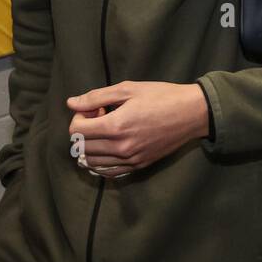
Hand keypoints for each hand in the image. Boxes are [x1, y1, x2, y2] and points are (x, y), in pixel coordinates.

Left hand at [67, 81, 209, 177]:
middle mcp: (120, 148)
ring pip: (92, 162)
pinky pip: (109, 172)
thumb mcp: (127, 89)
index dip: (79, 116)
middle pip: (82, 147)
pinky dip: (100, 162)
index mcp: (115, 126)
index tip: (93, 108)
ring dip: (91, 146)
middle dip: (84, 130)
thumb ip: (96, 97)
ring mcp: (130, 160)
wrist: (191, 113)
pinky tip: (108, 146)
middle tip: (99, 116)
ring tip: (105, 131)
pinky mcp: (139, 166)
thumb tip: (71, 103)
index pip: (77, 130)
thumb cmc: (160, 96)